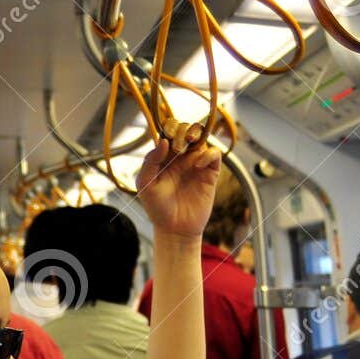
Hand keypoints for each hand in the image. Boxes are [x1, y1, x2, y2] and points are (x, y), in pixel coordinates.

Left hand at [135, 127, 222, 241]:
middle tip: (178, 145)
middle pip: (186, 129)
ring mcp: (196, 163)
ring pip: (201, 137)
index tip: (166, 138)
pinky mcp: (209, 173)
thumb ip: (150, 162)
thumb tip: (163, 141)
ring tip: (189, 144)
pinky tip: (198, 164)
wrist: (175, 229)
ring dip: (196, 135)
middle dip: (182, 130)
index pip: (168, 132)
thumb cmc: (158, 208)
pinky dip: (208, 154)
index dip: (169, 129)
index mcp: (164, 156)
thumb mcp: (145, 185)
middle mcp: (180, 156)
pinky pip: (214, 154)